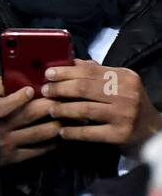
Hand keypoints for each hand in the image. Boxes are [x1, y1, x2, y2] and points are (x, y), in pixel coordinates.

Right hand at [0, 76, 61, 165]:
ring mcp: (8, 143)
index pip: (5, 105)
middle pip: (29, 115)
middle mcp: (0, 127)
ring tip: (73, 118)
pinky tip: (61, 136)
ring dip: (57, 125)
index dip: (19, 97)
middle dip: (50, 106)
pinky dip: (51, 144)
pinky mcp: (14, 157)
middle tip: (67, 99)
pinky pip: (37, 151)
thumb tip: (19, 72)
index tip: (32, 90)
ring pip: (38, 133)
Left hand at [43, 59, 161, 150]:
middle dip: (60, 89)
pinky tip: (62, 131)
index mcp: (125, 77)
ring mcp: (124, 115)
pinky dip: (73, 132)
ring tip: (50, 109)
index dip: (65, 72)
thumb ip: (96, 72)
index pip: (89, 71)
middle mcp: (126, 94)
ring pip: (84, 109)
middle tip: (44, 91)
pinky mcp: (120, 135)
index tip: (48, 74)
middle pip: (84, 88)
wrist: (152, 131)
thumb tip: (70, 61)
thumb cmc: (129, 103)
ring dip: (63, 109)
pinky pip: (90, 132)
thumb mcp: (118, 83)